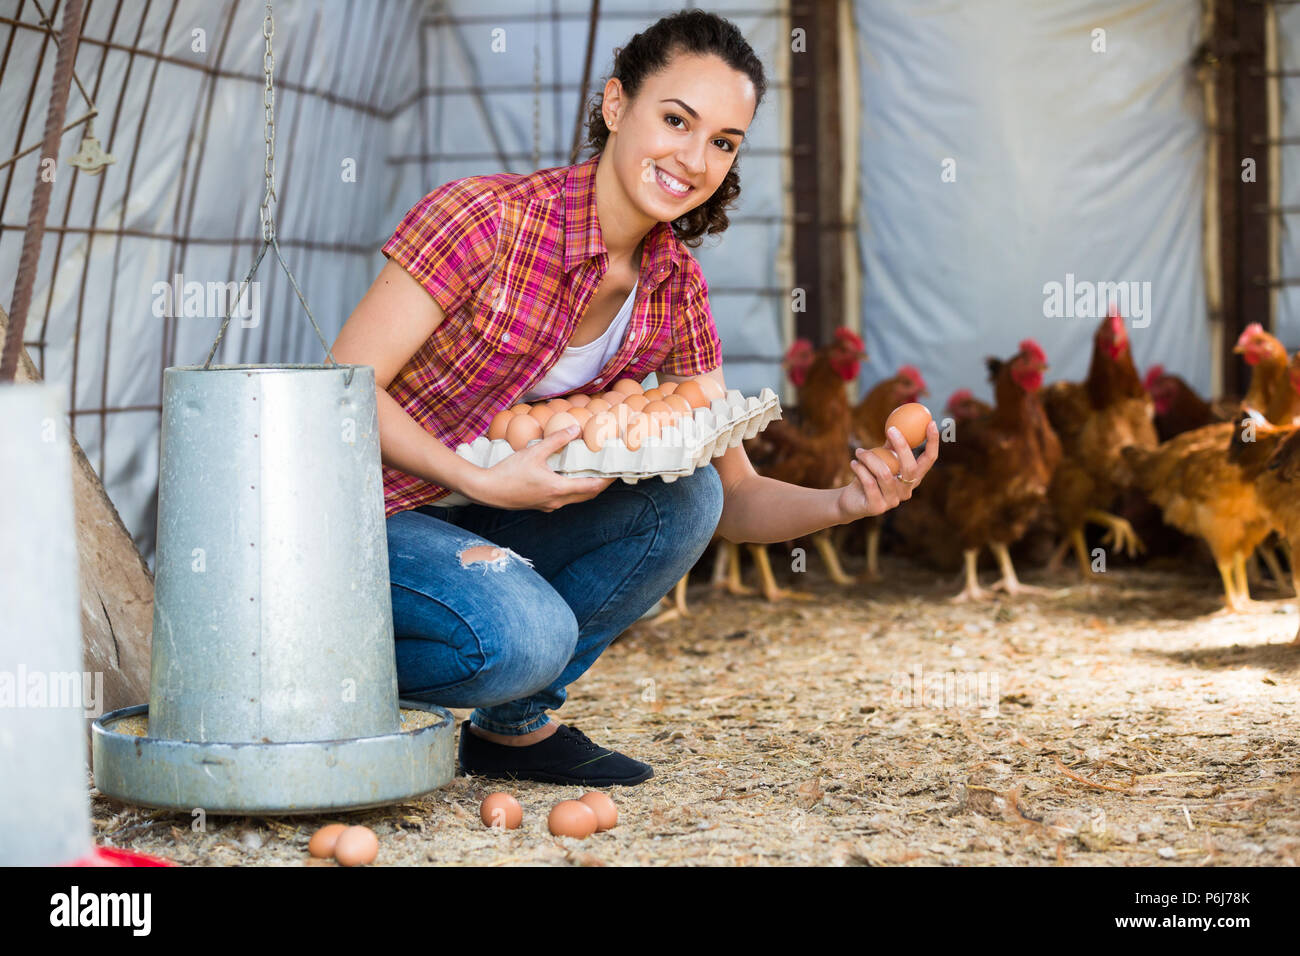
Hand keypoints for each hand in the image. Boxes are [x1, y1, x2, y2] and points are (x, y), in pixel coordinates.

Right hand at [462, 426, 614, 510]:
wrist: (487, 491)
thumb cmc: (508, 472)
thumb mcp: (534, 452)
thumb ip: (556, 440)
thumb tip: (575, 428)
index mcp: (558, 489)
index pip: (591, 487)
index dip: (606, 480)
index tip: (617, 472)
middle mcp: (556, 501)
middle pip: (587, 495)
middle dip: (600, 485)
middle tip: (610, 472)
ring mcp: (548, 506)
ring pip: (575, 499)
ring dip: (585, 488)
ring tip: (593, 474)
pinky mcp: (540, 505)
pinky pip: (562, 499)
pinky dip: (571, 490)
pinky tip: (568, 479)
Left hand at [837, 420, 939, 521]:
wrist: (849, 500)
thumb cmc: (868, 475)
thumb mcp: (881, 458)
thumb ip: (891, 445)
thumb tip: (899, 421)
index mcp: (912, 479)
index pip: (929, 460)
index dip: (933, 442)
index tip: (930, 423)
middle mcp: (906, 491)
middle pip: (911, 468)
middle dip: (902, 446)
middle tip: (891, 429)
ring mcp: (893, 501)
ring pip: (885, 473)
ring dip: (870, 458)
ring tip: (859, 451)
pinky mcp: (877, 507)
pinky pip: (870, 482)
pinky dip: (860, 469)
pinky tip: (854, 463)